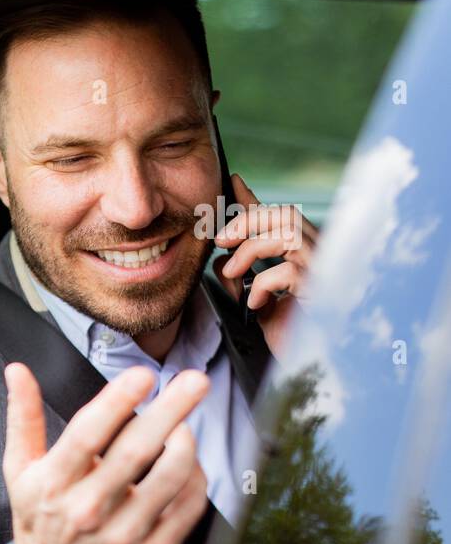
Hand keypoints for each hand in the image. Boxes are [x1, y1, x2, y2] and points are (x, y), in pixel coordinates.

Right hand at [1, 363, 208, 543]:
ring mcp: (122, 536)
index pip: (86, 435)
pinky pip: (187, 509)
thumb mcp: (20, 474)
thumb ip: (23, 419)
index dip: (116, 401)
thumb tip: (18, 372)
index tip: (140, 374)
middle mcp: (87, 511)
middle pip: (136, 451)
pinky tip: (188, 462)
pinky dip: (196, 478)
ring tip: (185, 424)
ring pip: (170, 478)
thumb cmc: (40, 526)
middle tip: (193, 381)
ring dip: (186, 443)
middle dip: (171, 409)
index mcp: (52, 486)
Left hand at [214, 173, 317, 356]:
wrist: (310, 363)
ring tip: (233, 273)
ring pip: (287, 234)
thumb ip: (240, 271)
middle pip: (285, 214)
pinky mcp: (324, 291)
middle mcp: (321, 254)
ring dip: (250, 250)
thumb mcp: (256, 294)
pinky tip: (256, 302)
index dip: (252, 197)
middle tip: (220, 242)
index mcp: (304, 251)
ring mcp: (326, 270)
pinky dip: (264, 283)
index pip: (278, 214)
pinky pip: (290, 271)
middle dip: (246, 222)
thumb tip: (218, 250)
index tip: (230, 180)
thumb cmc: (288, 328)